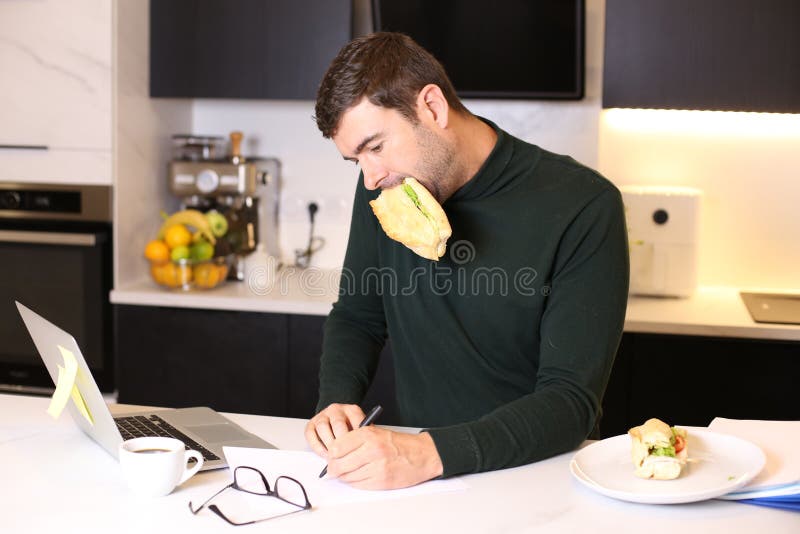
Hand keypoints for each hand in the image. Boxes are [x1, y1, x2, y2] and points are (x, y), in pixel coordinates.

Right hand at [305, 403, 365, 458]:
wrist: (337, 423)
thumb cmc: (351, 431)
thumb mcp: (361, 432)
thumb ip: (362, 438)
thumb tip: (362, 452)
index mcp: (352, 410)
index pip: (356, 421)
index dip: (356, 439)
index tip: (357, 452)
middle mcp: (337, 410)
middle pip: (338, 424)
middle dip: (340, 443)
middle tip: (344, 457)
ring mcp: (322, 415)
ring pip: (323, 427)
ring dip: (328, 444)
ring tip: (334, 457)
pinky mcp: (311, 423)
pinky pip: (311, 434)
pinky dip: (317, 446)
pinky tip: (325, 454)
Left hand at [324, 427, 443, 489]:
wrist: (423, 455)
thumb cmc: (399, 444)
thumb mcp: (376, 432)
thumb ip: (355, 441)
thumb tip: (333, 453)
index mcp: (369, 435)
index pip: (336, 447)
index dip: (330, 454)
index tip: (331, 456)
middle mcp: (372, 450)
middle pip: (339, 464)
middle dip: (333, 468)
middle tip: (333, 468)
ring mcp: (377, 467)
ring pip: (347, 476)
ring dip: (344, 476)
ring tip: (348, 471)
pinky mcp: (382, 481)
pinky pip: (358, 485)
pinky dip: (355, 482)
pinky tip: (359, 476)